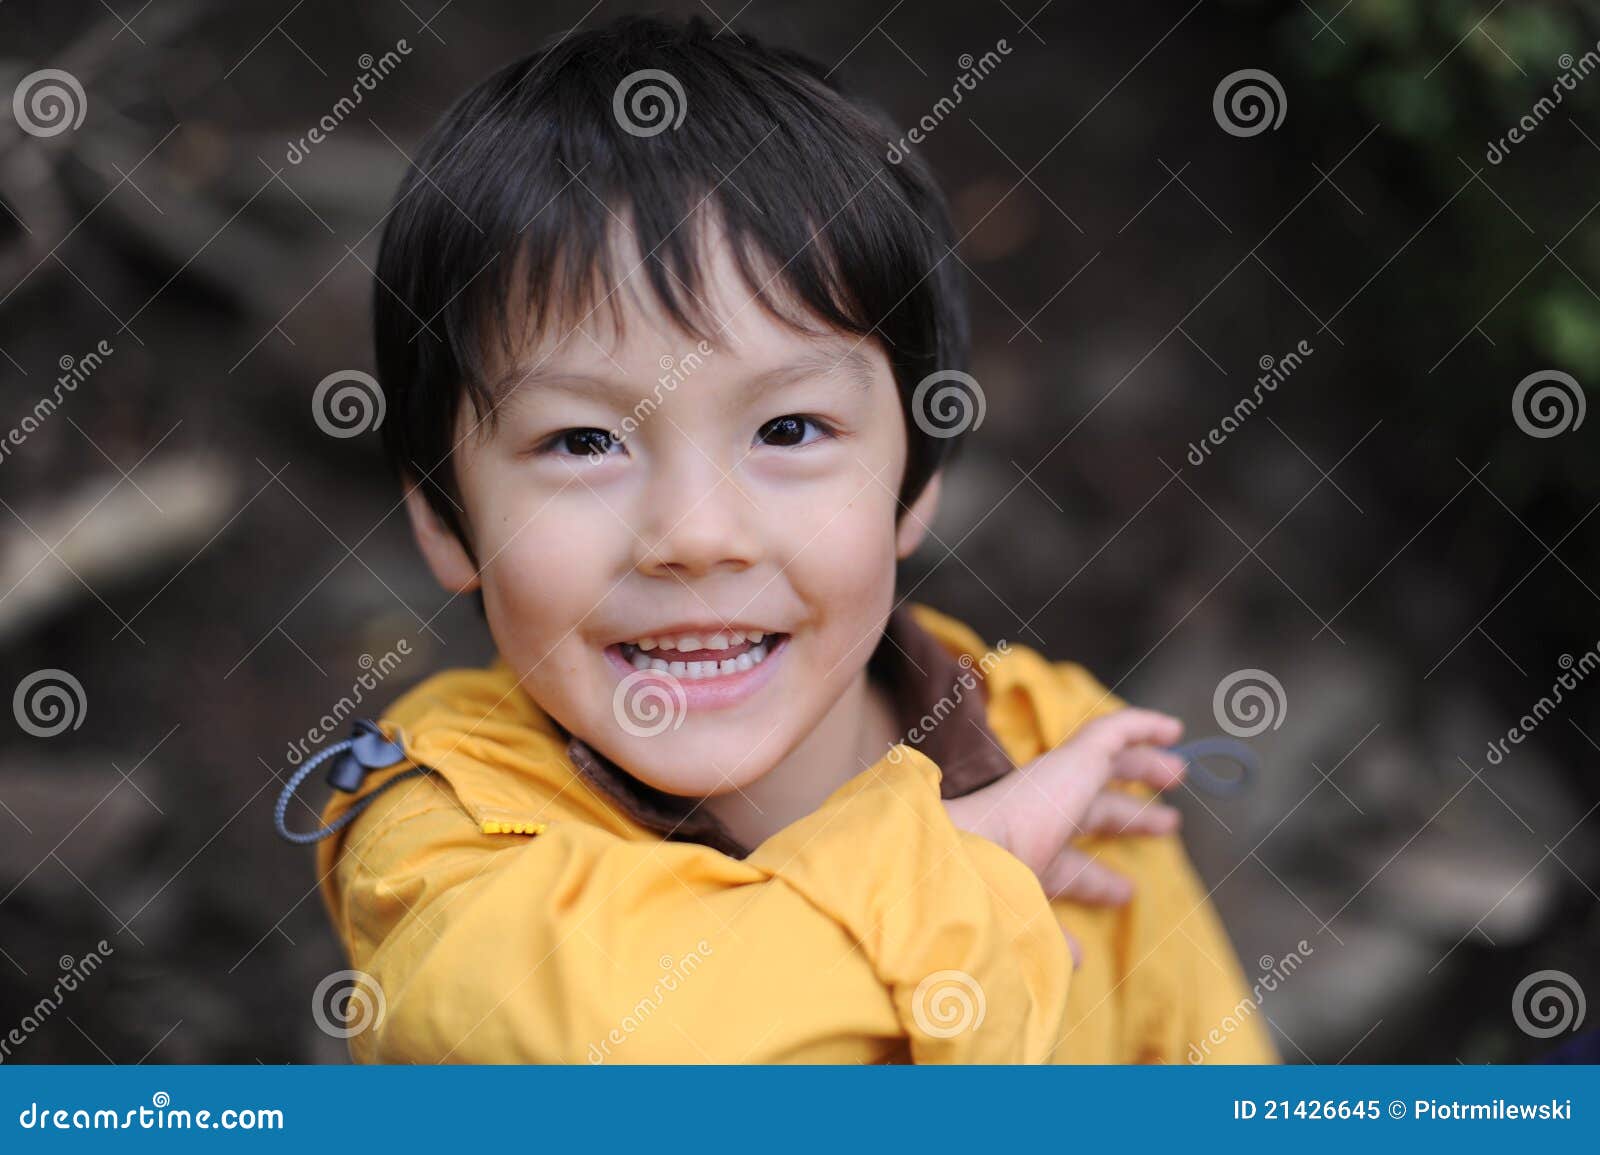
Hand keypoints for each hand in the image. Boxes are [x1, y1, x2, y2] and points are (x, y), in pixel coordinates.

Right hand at [942, 708, 1186, 960]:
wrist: (967, 858)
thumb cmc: (989, 901)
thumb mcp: (1026, 928)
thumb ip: (1050, 941)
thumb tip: (1072, 963)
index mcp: (1026, 856)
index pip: (1070, 866)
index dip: (1100, 882)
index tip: (1128, 894)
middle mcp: (1039, 815)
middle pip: (1095, 813)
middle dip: (1131, 820)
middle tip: (1168, 824)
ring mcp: (1055, 783)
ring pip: (1106, 765)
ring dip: (1141, 768)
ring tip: (1178, 771)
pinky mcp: (1073, 759)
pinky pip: (1112, 732)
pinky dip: (1141, 727)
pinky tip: (1172, 730)